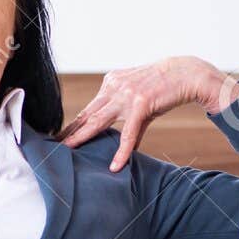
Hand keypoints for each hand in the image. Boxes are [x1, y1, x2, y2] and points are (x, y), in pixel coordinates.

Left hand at [58, 56, 238, 171]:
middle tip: (52, 146)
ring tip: (68, 151)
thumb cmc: (163, 86)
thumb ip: (127, 115)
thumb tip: (124, 140)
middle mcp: (114, 87)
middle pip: (86, 114)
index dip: (72, 124)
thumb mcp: (139, 96)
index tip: (58, 137)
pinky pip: (129, 133)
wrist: (186, 73)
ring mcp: (127, 95)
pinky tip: (115, 165)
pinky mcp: (141, 104)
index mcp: (111, 83)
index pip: (88, 108)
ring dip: (82, 138)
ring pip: (99, 121)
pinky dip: (122, 151)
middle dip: (69, 132)